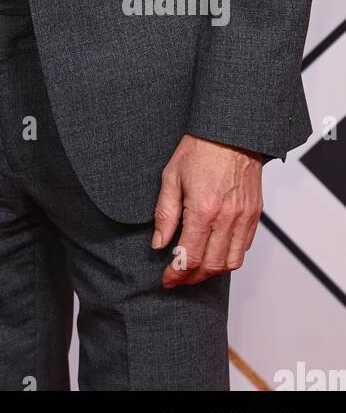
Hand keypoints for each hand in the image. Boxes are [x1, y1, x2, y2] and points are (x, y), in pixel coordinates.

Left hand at [152, 134, 263, 288]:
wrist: (231, 132)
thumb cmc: (199, 149)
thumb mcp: (171, 177)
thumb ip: (165, 214)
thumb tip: (159, 243)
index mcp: (203, 210)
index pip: (190, 257)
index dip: (176, 274)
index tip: (167, 279)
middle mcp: (227, 218)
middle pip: (212, 266)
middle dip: (192, 278)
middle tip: (178, 278)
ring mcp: (244, 218)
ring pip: (232, 262)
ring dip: (212, 272)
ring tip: (195, 270)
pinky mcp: (255, 214)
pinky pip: (245, 247)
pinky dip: (229, 256)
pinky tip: (215, 252)